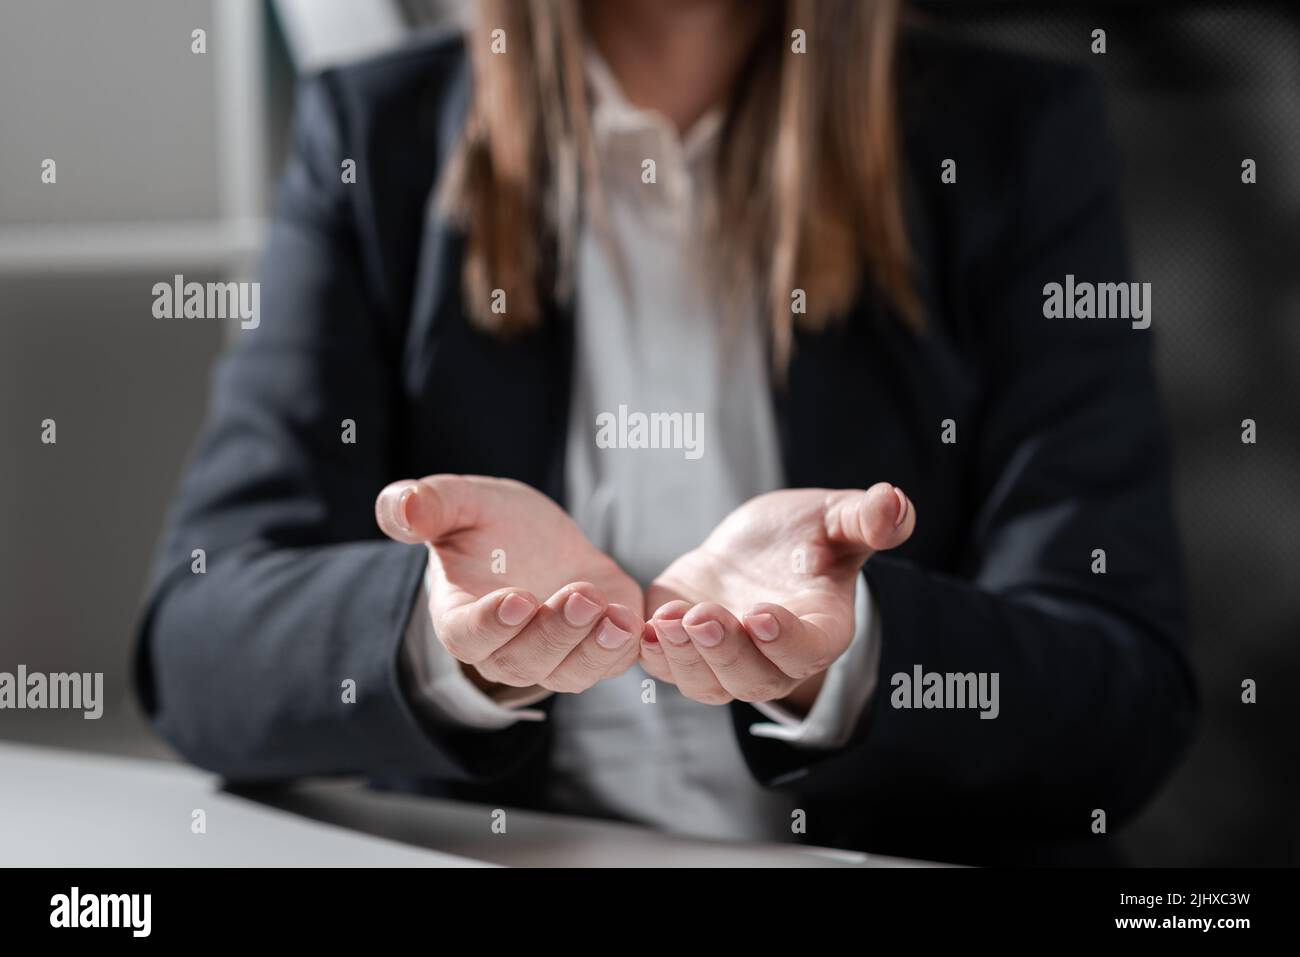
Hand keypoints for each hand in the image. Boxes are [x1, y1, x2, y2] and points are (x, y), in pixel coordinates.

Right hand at [375, 475, 642, 694]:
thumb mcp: (462, 502)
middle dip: (554, 634)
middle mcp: (504, 649)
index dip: (491, 625)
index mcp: (460, 616)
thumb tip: (404, 509)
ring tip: (612, 614)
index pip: (468, 637)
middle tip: (580, 597)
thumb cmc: (491, 524)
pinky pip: (609, 665)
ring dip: (592, 648)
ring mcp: (552, 656)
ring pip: (569, 673)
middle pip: (523, 662)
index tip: (518, 600)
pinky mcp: (595, 649)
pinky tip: (631, 619)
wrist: (540, 541)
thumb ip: (428, 505)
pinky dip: (622, 649)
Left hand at [640, 483, 915, 709]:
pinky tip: (641, 626)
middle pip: (753, 678)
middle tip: (702, 618)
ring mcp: (727, 659)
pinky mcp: (685, 649)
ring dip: (685, 660)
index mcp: (821, 628)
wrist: (756, 550)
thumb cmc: (807, 535)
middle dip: (726, 653)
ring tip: (667, 623)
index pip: (809, 650)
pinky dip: (653, 655)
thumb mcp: (837, 516)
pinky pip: (667, 668)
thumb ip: (865, 518)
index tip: (760, 614)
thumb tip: (895, 503)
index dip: (786, 639)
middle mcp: (775, 658)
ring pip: (706, 684)